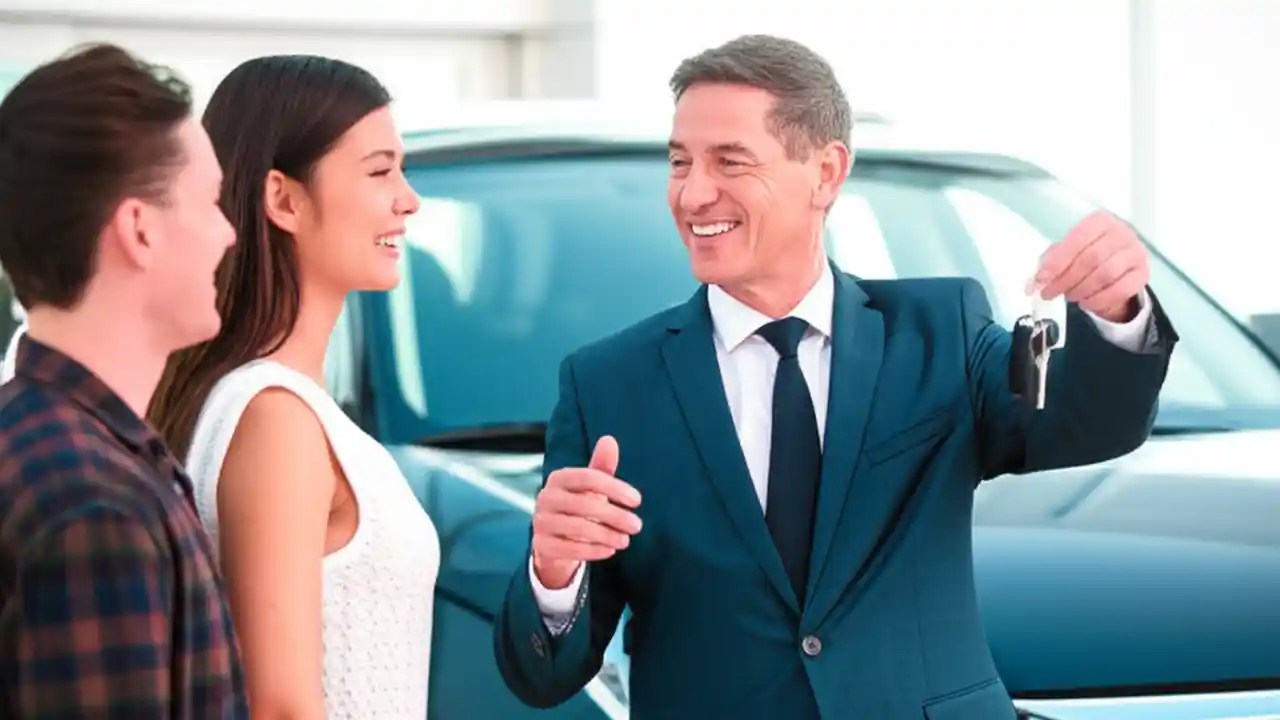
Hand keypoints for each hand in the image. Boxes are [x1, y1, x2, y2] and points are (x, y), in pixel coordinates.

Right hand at [531, 436, 641, 589]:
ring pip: (577, 528)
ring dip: (607, 535)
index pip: (588, 477)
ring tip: (625, 540)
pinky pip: (570, 549)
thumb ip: (601, 466)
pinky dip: (593, 550)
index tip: (637, 500)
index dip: (615, 488)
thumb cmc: (578, 507)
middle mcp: (546, 497)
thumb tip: (609, 439)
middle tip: (637, 525)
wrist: (554, 540)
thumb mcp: (591, 487)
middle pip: (585, 504)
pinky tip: (610, 550)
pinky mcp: (542, 545)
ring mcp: (541, 522)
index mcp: (559, 478)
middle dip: (615, 516)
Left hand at [1032, 210, 1148, 322]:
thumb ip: (1050, 264)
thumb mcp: (1067, 253)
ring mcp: (1135, 252)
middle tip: (1050, 292)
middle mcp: (1122, 232)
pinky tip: (1086, 302)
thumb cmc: (1086, 255)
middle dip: (1067, 279)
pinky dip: (1099, 299)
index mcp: (1100, 221)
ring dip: (1082, 289)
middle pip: (1092, 258)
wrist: (1116, 267)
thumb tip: (1034, 283)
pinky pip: (1121, 289)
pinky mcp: (1143, 273)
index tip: (1041, 279)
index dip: (1058, 261)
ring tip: (1069, 296)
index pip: (1078, 239)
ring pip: (1106, 274)